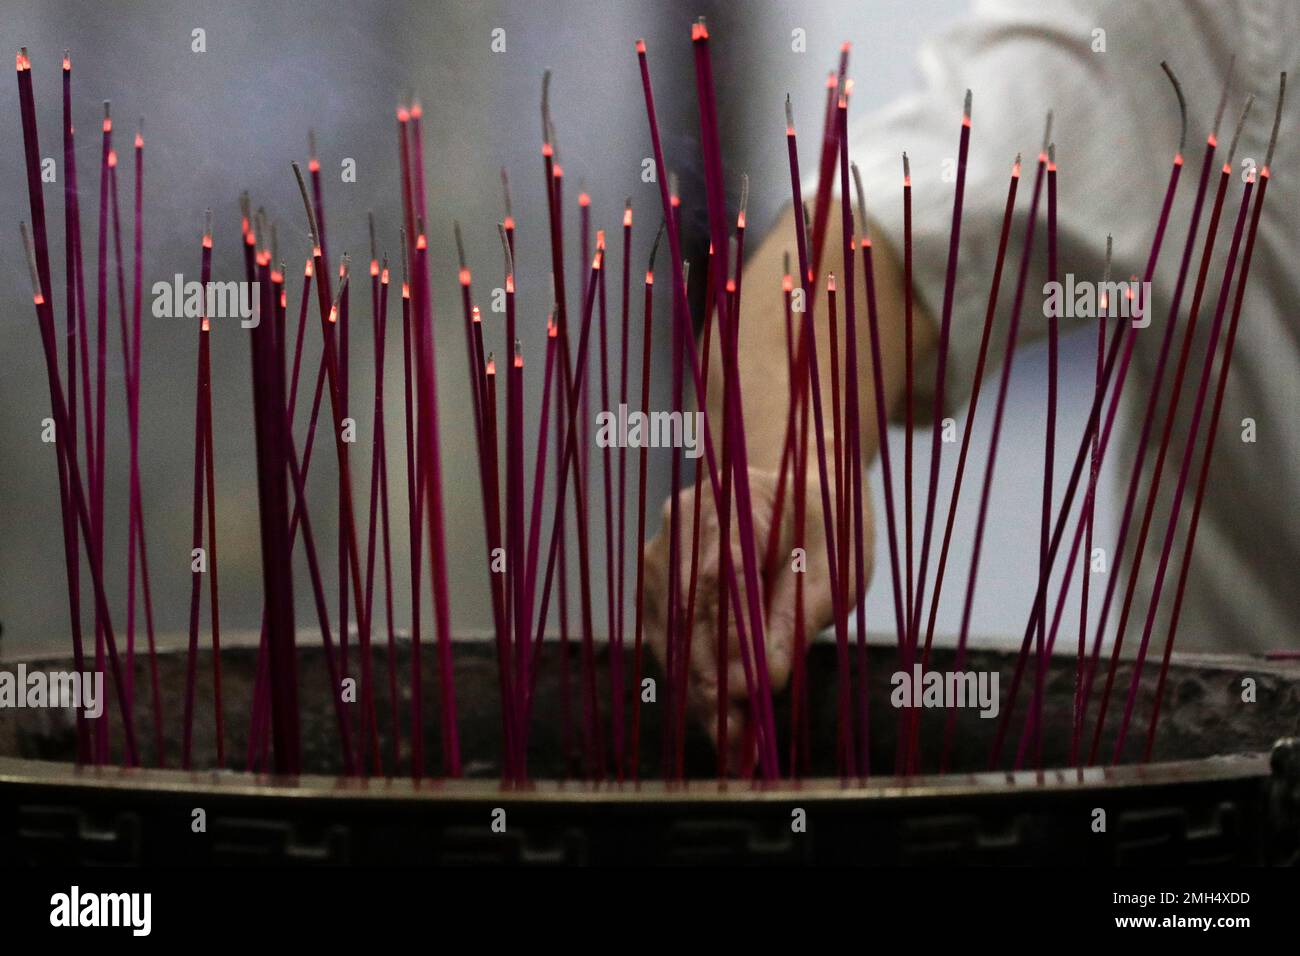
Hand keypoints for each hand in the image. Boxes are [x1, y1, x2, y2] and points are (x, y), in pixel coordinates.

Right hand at [641, 463, 872, 768]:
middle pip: (690, 614)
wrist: (792, 480)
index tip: (749, 692)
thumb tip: (765, 681)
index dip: (732, 638)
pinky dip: (694, 683)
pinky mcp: (655, 583)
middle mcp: (683, 523)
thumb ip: (796, 617)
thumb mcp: (831, 565)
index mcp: (735, 501)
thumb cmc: (822, 523)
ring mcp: (662, 552)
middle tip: (742, 744)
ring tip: (734, 747)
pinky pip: (669, 639)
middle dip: (715, 682)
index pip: (722, 577)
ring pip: (674, 635)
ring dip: (701, 694)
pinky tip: (720, 726)